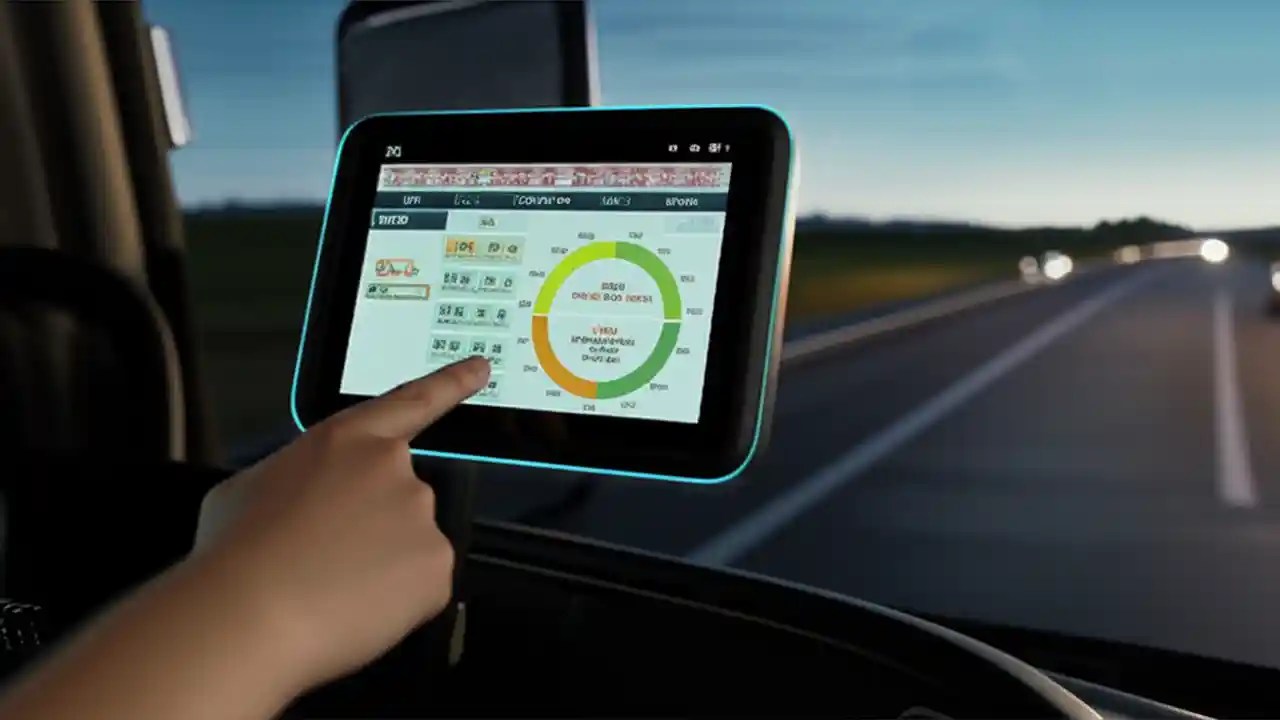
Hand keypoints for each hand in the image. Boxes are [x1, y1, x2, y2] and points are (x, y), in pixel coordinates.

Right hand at [192, 356, 490, 690]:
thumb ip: (296, 477)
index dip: (451, 384)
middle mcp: (394, 468)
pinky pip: (420, 586)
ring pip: (409, 546)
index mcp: (347, 439)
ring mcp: (421, 516)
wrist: (249, 614)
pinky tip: (352, 607)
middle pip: (400, 497)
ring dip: (381, 566)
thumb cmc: (235, 551)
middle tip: (326, 560)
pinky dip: (394, 601)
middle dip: (372, 528)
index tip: (482, 368)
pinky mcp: (436, 565)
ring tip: (329, 588)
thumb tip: (300, 498)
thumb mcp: (249, 485)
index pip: (413, 401)